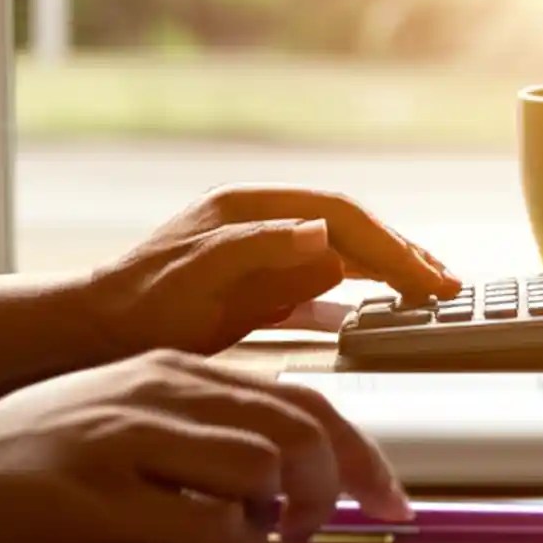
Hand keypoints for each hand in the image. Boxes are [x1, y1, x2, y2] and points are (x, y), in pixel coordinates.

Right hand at [0, 350, 408, 542]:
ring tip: (241, 535)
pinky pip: (205, 522)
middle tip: (315, 528)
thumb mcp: (139, 421)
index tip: (393, 500)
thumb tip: (298, 475)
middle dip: (333, 488)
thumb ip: (213, 431)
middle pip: (299, 431)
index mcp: (179, 372)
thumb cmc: (49, 461)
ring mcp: (126, 437)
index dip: (363, 455)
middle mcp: (160, 392)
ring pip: (262, 470)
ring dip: (273, 519)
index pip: (305, 402)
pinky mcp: (96, 494)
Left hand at [83, 183, 462, 355]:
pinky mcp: (264, 286)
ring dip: (391, 271)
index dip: (388, 244)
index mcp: (252, 209)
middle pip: (352, 230)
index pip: (342, 216)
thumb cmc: (139, 306)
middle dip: (403, 254)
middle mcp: (266, 224)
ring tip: (432, 290)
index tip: (423, 276)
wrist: (95, 333)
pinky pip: (326, 283)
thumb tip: (324, 236)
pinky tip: (385, 306)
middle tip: (447, 284)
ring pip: (346, 253)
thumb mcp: (195, 275)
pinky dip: (362, 292)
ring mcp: (267, 254)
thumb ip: (257, 248)